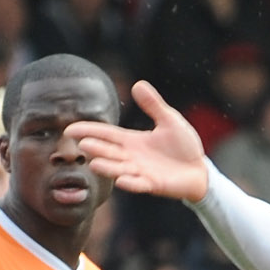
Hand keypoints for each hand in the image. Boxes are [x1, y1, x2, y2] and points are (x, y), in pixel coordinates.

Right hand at [64, 80, 207, 200]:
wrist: (199, 170)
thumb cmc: (183, 146)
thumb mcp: (169, 120)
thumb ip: (153, 105)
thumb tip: (137, 84)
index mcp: (132, 141)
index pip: (106, 134)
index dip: (89, 131)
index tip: (70, 129)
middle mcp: (132, 157)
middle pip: (109, 152)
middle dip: (95, 148)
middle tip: (81, 144)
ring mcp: (141, 172)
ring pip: (120, 169)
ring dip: (107, 167)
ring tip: (93, 163)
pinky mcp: (154, 185)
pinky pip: (140, 184)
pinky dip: (131, 183)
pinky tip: (122, 180)